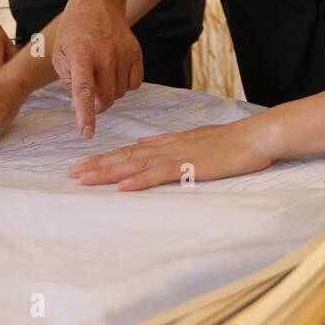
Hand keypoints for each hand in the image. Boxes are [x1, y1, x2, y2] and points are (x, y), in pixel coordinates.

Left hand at [52, 0, 141, 139]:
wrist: (98, 3)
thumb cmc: (74, 32)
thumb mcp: (61, 55)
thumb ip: (69, 84)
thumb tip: (79, 109)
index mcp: (80, 55)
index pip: (84, 91)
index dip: (85, 115)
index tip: (86, 134)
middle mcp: (104, 55)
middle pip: (105, 99)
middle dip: (96, 106)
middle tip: (88, 98)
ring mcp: (123, 53)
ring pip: (119, 94)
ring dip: (109, 93)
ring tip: (99, 74)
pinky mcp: (136, 53)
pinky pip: (134, 84)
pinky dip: (124, 85)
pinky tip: (115, 71)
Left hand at [67, 119, 275, 190]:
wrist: (254, 137)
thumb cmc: (228, 142)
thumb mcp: (192, 140)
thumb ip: (166, 142)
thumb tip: (142, 142)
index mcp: (166, 142)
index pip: (129, 151)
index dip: (104, 158)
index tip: (81, 165)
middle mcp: (166, 147)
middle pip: (125, 156)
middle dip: (97, 165)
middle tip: (71, 173)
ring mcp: (177, 156)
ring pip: (136, 164)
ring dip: (109, 171)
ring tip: (85, 178)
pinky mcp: (190, 166)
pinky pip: (161, 174)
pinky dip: (141, 180)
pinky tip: (124, 186)